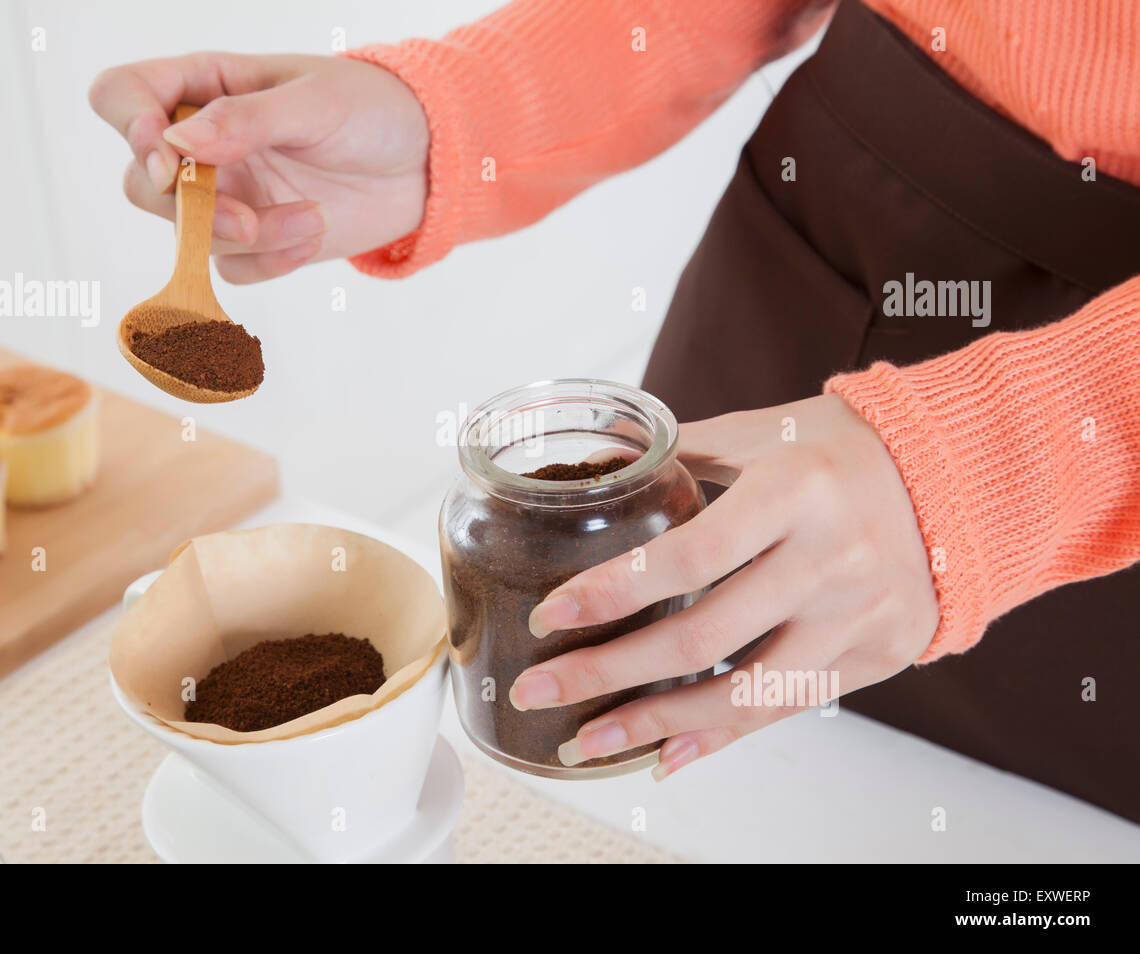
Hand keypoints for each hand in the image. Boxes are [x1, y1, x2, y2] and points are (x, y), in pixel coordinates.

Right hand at [88, 52, 428, 281]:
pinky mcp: (257, 240)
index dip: (130, 127)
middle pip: (139, 184)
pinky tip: (314, 235)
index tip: (169, 158)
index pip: (122, 96)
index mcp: (204, 85)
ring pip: (187, 236)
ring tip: (313, 216)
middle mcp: (202, 143)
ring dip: (247, 237)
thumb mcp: (315, 102)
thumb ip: (246, 119)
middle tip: (247, 219)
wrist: (424, 162)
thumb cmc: (370, 110)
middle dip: (190, 210)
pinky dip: (272, 261)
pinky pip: (234, 268)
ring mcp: (226, 195)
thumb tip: (179, 141)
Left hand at [509, 394, 939, 778]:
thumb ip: (678, 454)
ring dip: (654, 725)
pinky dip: (721, 736)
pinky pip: (787, 709)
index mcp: (795, 490)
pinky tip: (665, 754)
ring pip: (743, 694)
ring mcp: (857, 617)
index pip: (691, 555)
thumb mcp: (761, 431)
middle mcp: (830, 560)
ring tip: (586, 739)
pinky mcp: (875, 656)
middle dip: (608, 672)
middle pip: (703, 639)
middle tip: (538, 688)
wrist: (955, 476)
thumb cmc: (842, 446)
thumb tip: (593, 472)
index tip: (551, 614)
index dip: (615, 591)